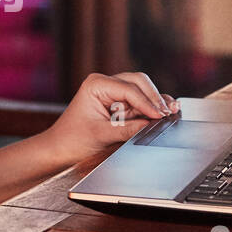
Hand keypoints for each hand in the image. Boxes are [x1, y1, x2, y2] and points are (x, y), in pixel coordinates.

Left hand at [42, 71, 179, 162]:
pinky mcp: (119, 104)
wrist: (60, 149)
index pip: (129, 89)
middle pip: (139, 82)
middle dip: (155, 98)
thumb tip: (151, 124)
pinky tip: (164, 113)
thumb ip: (127, 128)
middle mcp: (105, 83)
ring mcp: (113, 92)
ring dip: (156, 101)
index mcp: (97, 84)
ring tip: (171, 112)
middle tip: (168, 113)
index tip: (160, 115)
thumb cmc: (73, 140)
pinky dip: (151, 107)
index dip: (147, 102)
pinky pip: (139, 101)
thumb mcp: (102, 135)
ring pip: (142, 89)